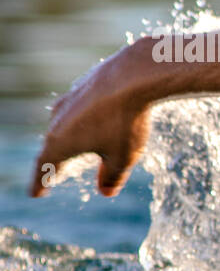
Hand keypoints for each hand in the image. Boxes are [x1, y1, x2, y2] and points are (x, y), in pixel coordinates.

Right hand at [29, 46, 151, 197]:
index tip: (35, 193)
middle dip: (53, 160)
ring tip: (70, 147)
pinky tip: (90, 119)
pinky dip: (82, 120)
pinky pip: (79, 108)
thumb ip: (112, 177)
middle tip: (49, 173)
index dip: (40, 182)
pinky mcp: (84, 86)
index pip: (45, 167)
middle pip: (53, 144)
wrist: (132, 77)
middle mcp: (57, 120)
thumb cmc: (125, 122)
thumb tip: (105, 191)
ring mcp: (69, 100)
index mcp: (60, 142)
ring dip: (68, 138)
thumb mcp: (122, 158)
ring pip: (64, 124)